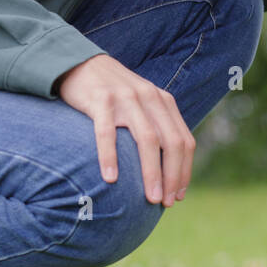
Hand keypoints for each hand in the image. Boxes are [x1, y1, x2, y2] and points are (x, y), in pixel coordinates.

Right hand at [55, 54, 195, 206]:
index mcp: (164, 102)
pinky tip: (111, 179)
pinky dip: (110, 157)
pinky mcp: (101, 100)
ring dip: (151, 172)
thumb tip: (168, 170)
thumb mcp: (142, 104)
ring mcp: (126, 98)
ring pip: (147, 140)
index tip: (178, 196)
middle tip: (165, 203)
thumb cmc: (114, 95)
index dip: (184, 170)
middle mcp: (150, 98)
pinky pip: (107, 133)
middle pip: (171, 143)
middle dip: (172, 176)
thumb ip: (156, 127)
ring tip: (150, 198)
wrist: (81, 64)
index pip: (184, 141)